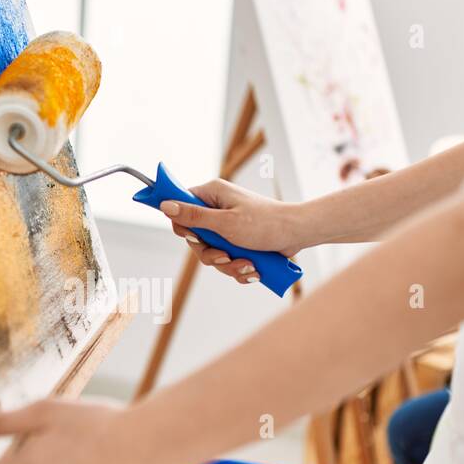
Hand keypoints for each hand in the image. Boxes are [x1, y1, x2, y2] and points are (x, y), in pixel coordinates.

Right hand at [160, 178, 307, 284]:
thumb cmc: (265, 223)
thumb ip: (194, 216)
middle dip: (211, 254)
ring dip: (229, 265)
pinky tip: (253, 269)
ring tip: (247, 265)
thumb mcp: (225, 222)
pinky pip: (228, 260)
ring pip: (212, 253)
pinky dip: (239, 268)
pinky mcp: (239, 242)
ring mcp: (229, 227)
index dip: (183, 225)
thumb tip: (165, 205)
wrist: (298, 234)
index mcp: (212, 195)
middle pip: (196, 238)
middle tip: (224, 257)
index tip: (194, 237)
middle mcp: (218, 209)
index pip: (181, 206)